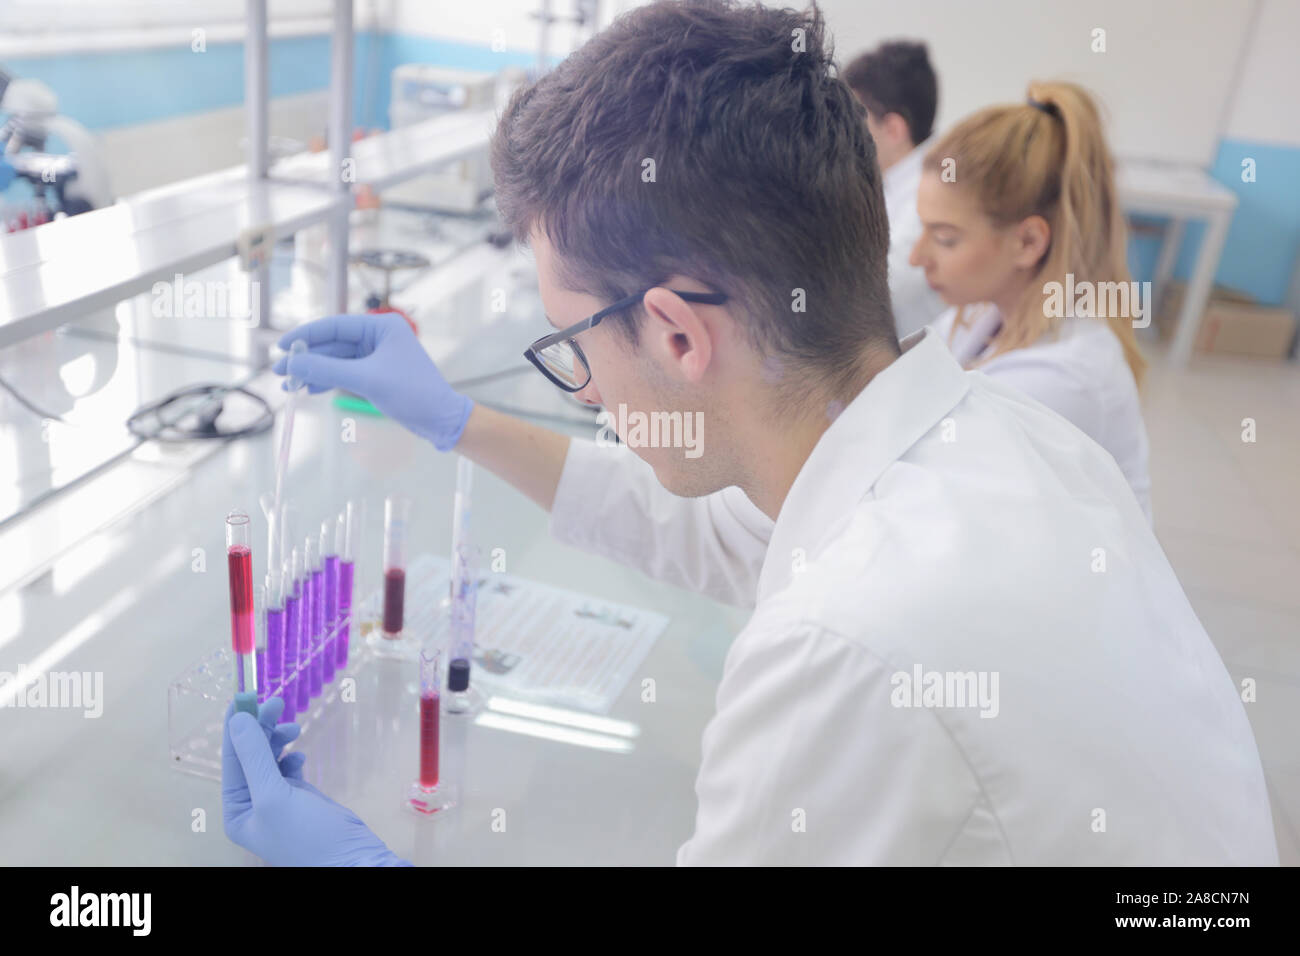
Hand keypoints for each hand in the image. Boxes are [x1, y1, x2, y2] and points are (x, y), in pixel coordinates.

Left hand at [222, 696, 410, 866]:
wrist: (351, 858)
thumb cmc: (307, 835)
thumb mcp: (275, 796)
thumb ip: (255, 757)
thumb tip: (239, 720)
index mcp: (236, 809)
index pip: (232, 760)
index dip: (237, 727)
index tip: (244, 697)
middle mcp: (251, 803)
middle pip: (250, 755)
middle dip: (261, 728)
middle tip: (276, 702)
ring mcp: (275, 799)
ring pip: (270, 757)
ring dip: (278, 739)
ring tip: (294, 726)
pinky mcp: (298, 796)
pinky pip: (287, 767)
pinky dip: (291, 756)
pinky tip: (299, 755)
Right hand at [275, 313, 472, 451]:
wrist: (441, 420)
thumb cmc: (413, 394)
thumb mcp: (367, 379)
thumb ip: (328, 369)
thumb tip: (293, 362)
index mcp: (382, 327)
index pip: (335, 325)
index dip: (306, 335)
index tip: (281, 346)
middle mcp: (379, 337)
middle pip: (333, 344)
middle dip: (306, 359)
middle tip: (280, 373)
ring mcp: (377, 357)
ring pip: (337, 361)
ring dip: (314, 373)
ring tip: (289, 387)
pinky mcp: (376, 375)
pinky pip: (345, 374)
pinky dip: (328, 382)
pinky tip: (309, 390)